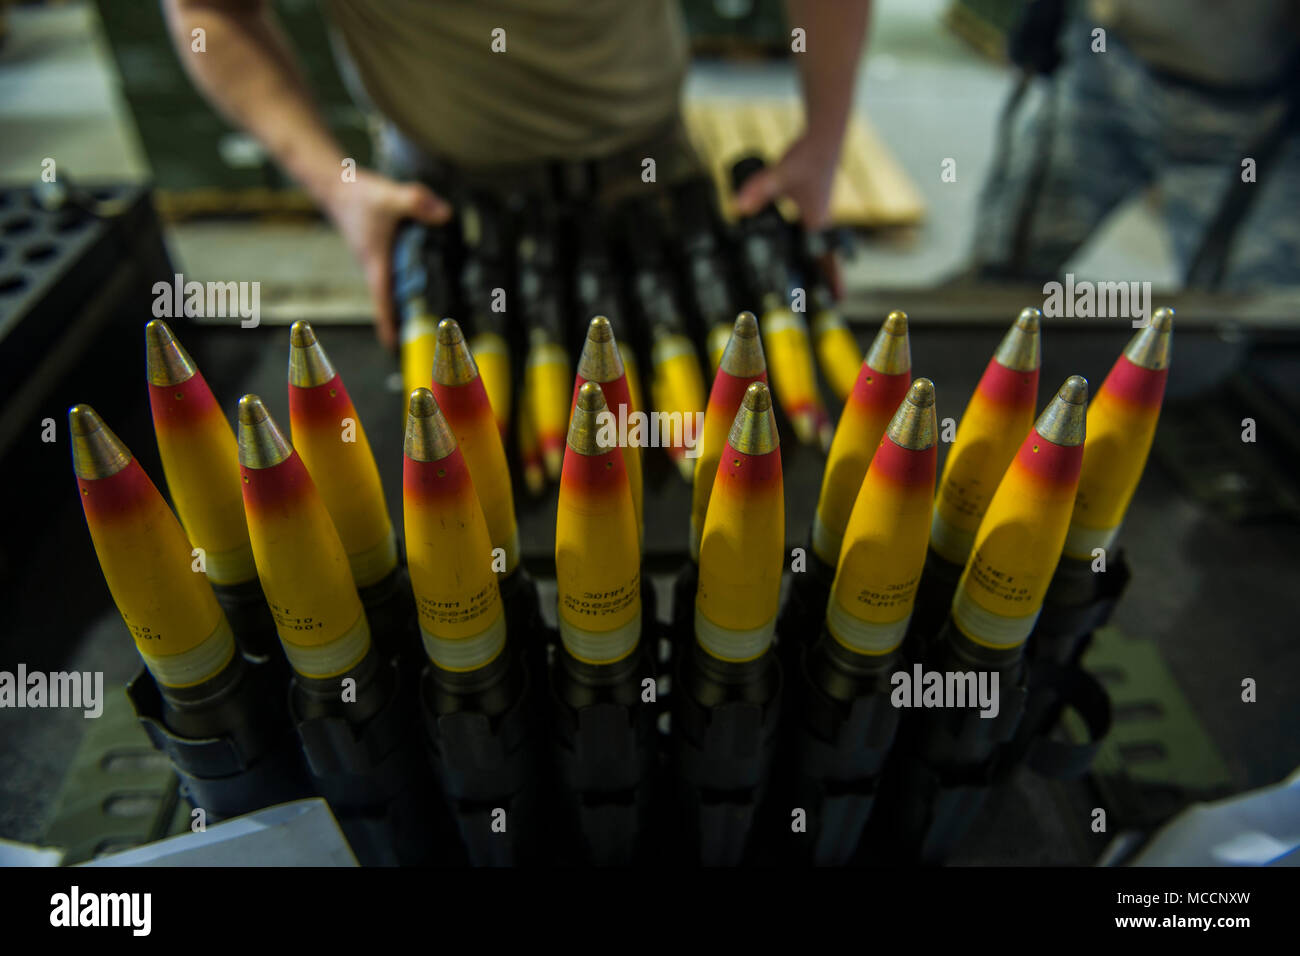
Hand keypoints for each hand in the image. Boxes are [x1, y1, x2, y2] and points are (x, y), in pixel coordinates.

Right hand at [321, 169, 451, 349]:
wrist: (335, 185)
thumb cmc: (358, 196)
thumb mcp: (389, 197)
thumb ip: (416, 203)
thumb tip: (446, 215)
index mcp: (377, 266)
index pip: (383, 305)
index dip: (389, 328)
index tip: (397, 349)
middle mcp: (376, 269)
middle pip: (393, 304)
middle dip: (408, 321)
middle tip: (433, 335)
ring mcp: (377, 261)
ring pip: (395, 289)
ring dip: (411, 302)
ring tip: (439, 313)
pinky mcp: (380, 251)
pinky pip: (397, 273)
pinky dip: (412, 280)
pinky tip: (432, 276)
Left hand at [733, 134, 844, 297]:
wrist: (823, 133)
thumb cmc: (809, 155)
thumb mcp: (781, 174)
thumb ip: (760, 189)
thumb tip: (738, 207)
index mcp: (817, 223)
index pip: (827, 259)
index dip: (832, 281)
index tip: (838, 300)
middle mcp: (820, 222)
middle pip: (821, 258)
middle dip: (819, 279)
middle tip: (814, 300)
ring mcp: (815, 213)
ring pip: (812, 246)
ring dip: (809, 262)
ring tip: (801, 281)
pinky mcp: (808, 204)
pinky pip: (804, 232)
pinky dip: (798, 243)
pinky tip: (785, 245)